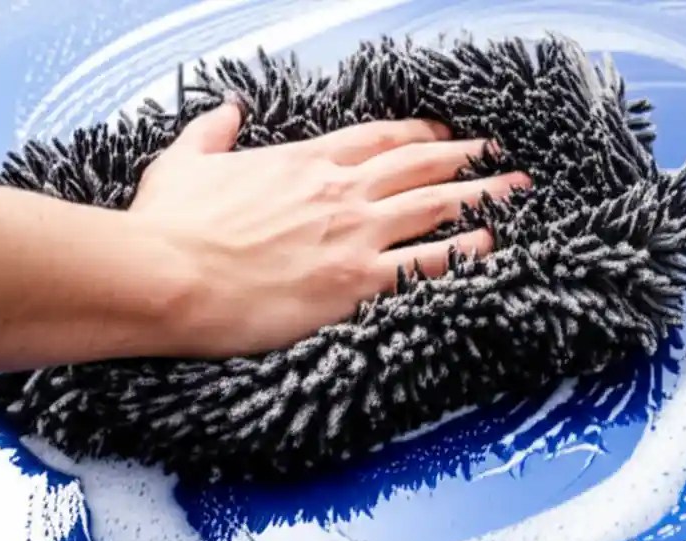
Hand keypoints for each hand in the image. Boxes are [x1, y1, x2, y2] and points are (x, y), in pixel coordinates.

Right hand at [128, 103, 529, 357]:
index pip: (379, 138)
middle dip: (467, 158)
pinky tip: (492, 247)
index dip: (420, 133)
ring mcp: (354, 236)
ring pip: (436, 207)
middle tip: (502, 156)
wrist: (168, 277)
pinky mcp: (355, 284)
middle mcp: (340, 191)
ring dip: (482, 197)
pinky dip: (464, 253)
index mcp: (305, 161)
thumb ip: (212, 133)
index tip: (446, 133)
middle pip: (422, 166)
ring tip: (517, 192)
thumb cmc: (171, 226)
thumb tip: (229, 111)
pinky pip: (426, 265)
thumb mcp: (183, 163)